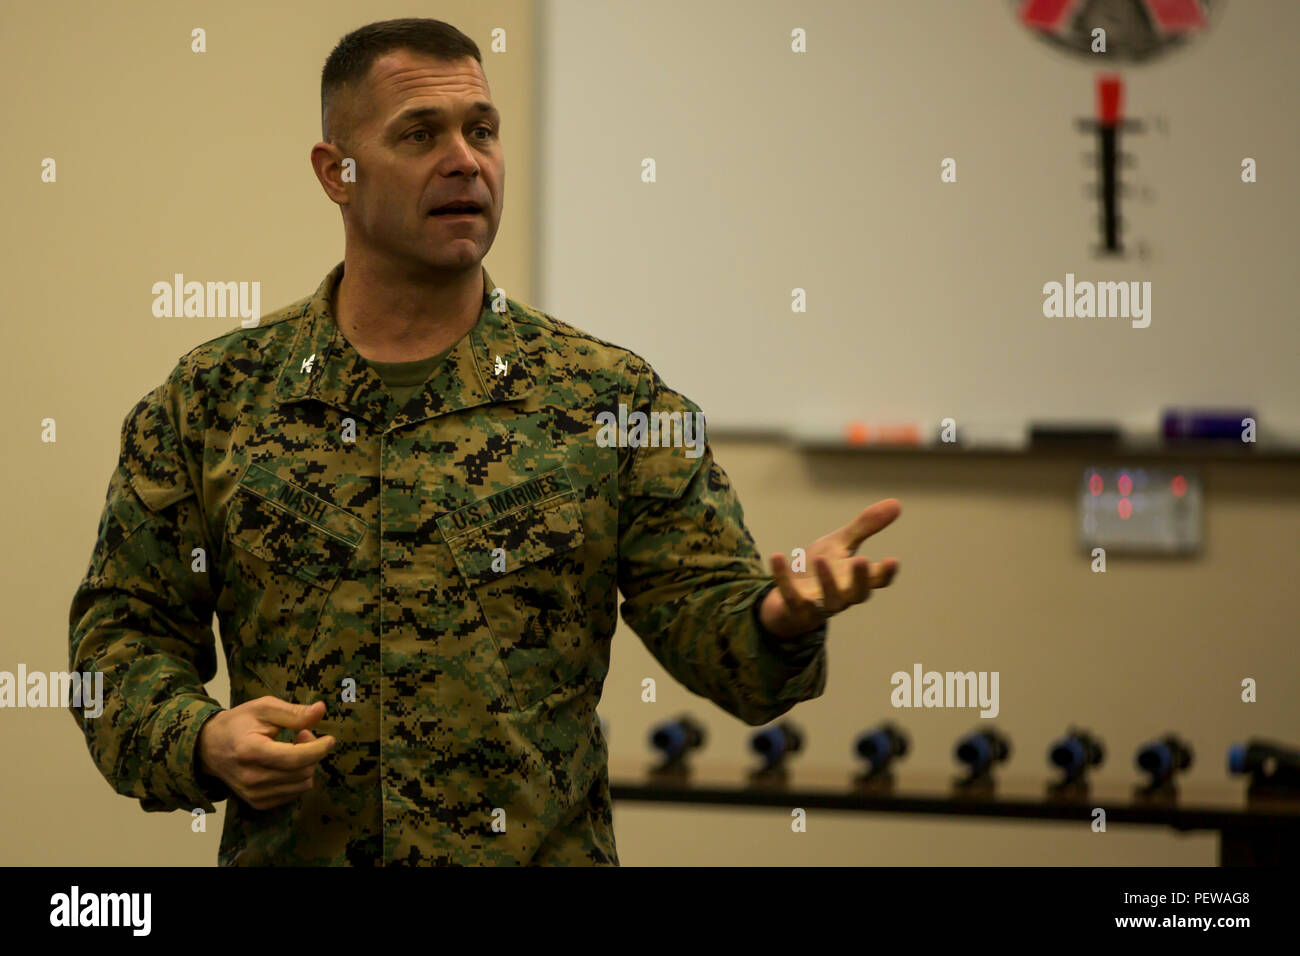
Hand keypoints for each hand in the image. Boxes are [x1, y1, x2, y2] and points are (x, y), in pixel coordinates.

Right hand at [196, 698, 334, 810]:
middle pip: (302, 772)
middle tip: (303, 734)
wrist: (209, 747)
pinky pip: (293, 794)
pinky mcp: (257, 802)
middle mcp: (251, 777)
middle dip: (312, 752)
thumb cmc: (239, 723)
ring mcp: (253, 794)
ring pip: (301, 785)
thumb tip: (321, 710)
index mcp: (251, 751)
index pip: (294, 758)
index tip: (330, 739)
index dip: (318, 749)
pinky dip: (298, 778)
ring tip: (294, 747)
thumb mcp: (264, 708)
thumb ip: (293, 712)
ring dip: (307, 765)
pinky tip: (287, 763)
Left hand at [760, 498, 900, 638]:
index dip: (886, 572)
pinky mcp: (795, 608)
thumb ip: (865, 526)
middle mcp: (842, 596)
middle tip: (863, 560)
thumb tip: (897, 503)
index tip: (892, 560)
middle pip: (858, 594)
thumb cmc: (821, 569)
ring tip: (821, 558)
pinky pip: (789, 595)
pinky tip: (777, 556)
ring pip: (828, 600)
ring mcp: (819, 605)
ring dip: (826, 581)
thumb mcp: (841, 544)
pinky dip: (782, 577)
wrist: (789, 597)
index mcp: (855, 580)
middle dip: (861, 579)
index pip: (878, 580)